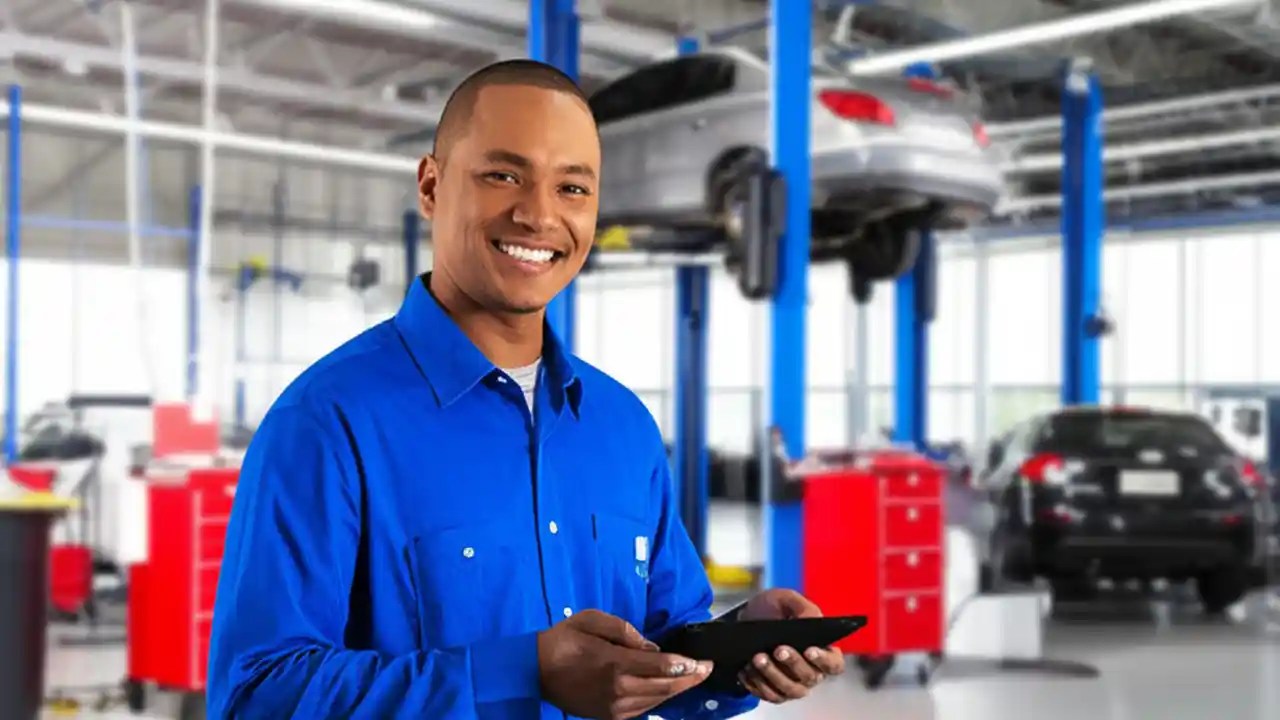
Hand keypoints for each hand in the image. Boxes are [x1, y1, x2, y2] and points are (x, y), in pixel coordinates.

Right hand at [538, 609, 712, 719]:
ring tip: (692, 678)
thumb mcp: (593, 620)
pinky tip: (666, 688)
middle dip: (689, 679)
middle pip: (665, 687)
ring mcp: (614, 708)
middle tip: (707, 670)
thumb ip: (626, 631)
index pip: (662, 667)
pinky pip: (642, 709)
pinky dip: (658, 699)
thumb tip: (652, 647)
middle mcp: (619, 691)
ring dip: (676, 690)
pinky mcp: (608, 716)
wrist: (534, 670)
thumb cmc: (564, 639)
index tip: (704, 662)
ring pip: (656, 701)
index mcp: (615, 665)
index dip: (687, 666)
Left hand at [735, 589, 845, 703]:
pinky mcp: (774, 691)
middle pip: (809, 677)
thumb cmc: (774, 609)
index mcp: (823, 650)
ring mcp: (793, 684)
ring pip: (788, 689)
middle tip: (778, 649)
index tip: (809, 650)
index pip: (834, 664)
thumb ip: (803, 607)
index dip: (824, 660)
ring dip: (772, 675)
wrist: (748, 618)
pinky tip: (746, 670)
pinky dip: (756, 684)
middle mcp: (811, 672)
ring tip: (757, 658)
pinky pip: (768, 694)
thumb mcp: (788, 600)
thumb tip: (810, 620)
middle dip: (793, 664)